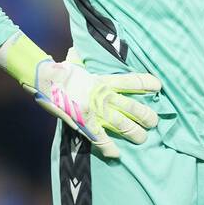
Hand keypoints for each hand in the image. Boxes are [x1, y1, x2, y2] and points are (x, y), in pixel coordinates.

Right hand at [26, 48, 161, 158]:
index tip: (159, 86)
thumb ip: (83, 59)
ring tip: (143, 138)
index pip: (132, 81)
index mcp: (104, 81)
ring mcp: (97, 111)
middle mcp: (105, 96)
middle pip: (133, 108)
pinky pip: (101, 140)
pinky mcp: (86, 123)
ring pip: (123, 125)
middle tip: (154, 122)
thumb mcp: (76, 62)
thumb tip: (78, 50)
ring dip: (135, 133)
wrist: (45, 79)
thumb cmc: (59, 70)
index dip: (147, 84)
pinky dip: (110, 149)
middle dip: (147, 116)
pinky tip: (117, 154)